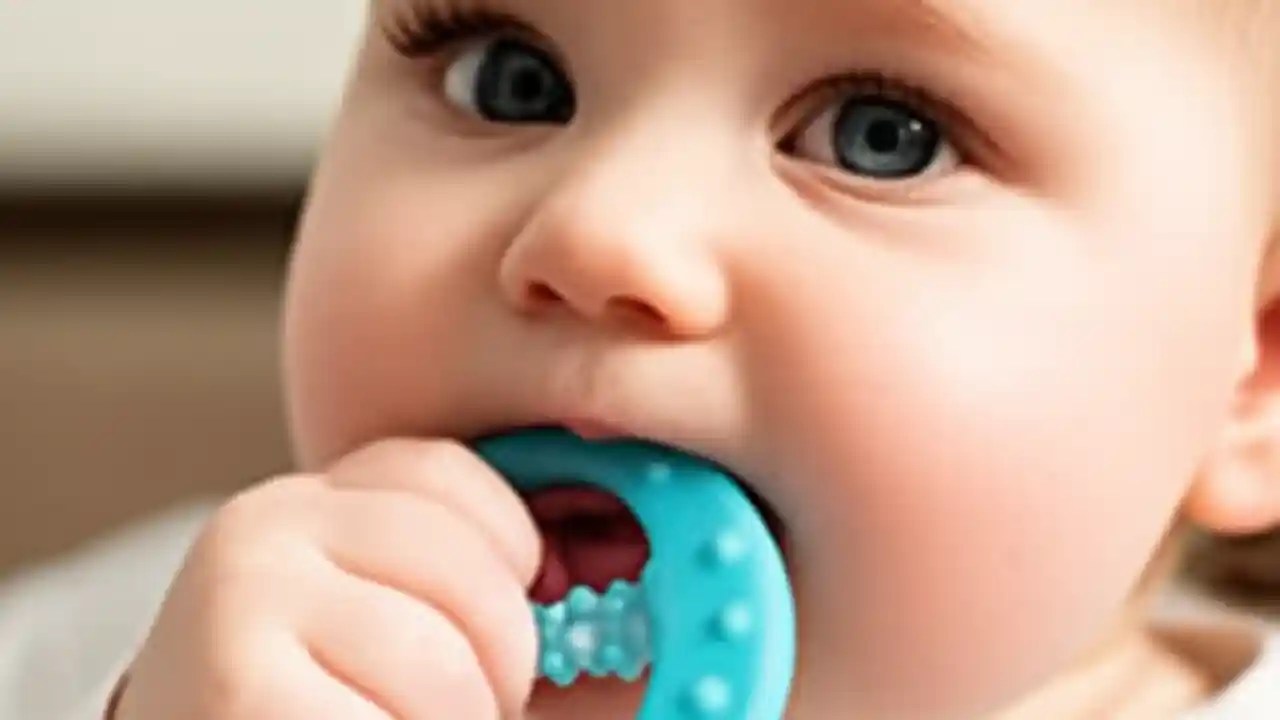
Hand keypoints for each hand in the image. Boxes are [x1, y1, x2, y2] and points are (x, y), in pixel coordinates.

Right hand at [112, 438, 542, 719]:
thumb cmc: (311, 702)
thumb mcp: (375, 619)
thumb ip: (454, 584)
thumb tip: (605, 571)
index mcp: (307, 499)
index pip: (448, 474)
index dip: (510, 552)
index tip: (494, 628)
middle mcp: (265, 525)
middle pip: (466, 570)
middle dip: (505, 663)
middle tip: (473, 709)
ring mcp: (241, 603)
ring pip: (443, 670)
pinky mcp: (237, 689)